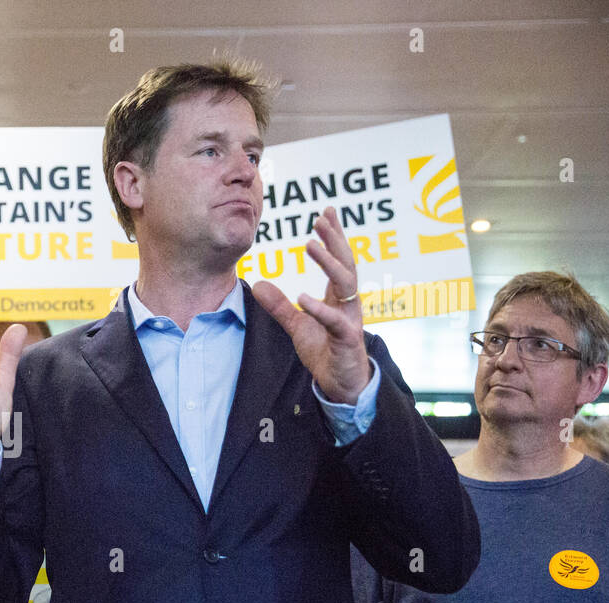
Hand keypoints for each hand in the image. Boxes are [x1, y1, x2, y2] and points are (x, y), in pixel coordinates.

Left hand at [252, 206, 370, 403]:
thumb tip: (258, 283)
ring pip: (346, 285)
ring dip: (329, 263)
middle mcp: (348, 303)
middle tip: (322, 218)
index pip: (339, 260)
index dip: (334, 236)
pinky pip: (334, 321)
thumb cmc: (326, 351)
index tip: (326, 212)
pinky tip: (303, 297)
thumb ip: (281, 306)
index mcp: (339, 297)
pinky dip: (318, 308)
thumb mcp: (298, 326)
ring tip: (311, 244)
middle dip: (335, 240)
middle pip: (346, 264)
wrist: (342, 384)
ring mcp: (350, 320)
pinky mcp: (346, 340)